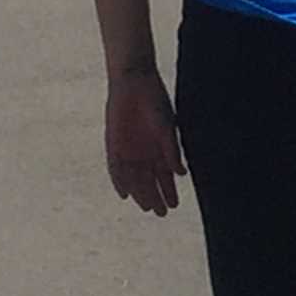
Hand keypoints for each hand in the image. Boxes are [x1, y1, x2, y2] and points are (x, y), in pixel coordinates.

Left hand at [104, 67, 184, 214]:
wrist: (134, 83)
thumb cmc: (155, 102)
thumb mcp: (167, 127)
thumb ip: (171, 151)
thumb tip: (181, 174)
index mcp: (159, 149)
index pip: (165, 176)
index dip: (169, 191)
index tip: (174, 205)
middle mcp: (144, 154)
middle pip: (150, 182)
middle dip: (156, 197)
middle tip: (162, 213)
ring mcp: (128, 151)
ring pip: (134, 179)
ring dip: (140, 193)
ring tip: (147, 206)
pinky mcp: (113, 146)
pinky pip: (115, 169)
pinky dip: (120, 182)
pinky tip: (125, 194)